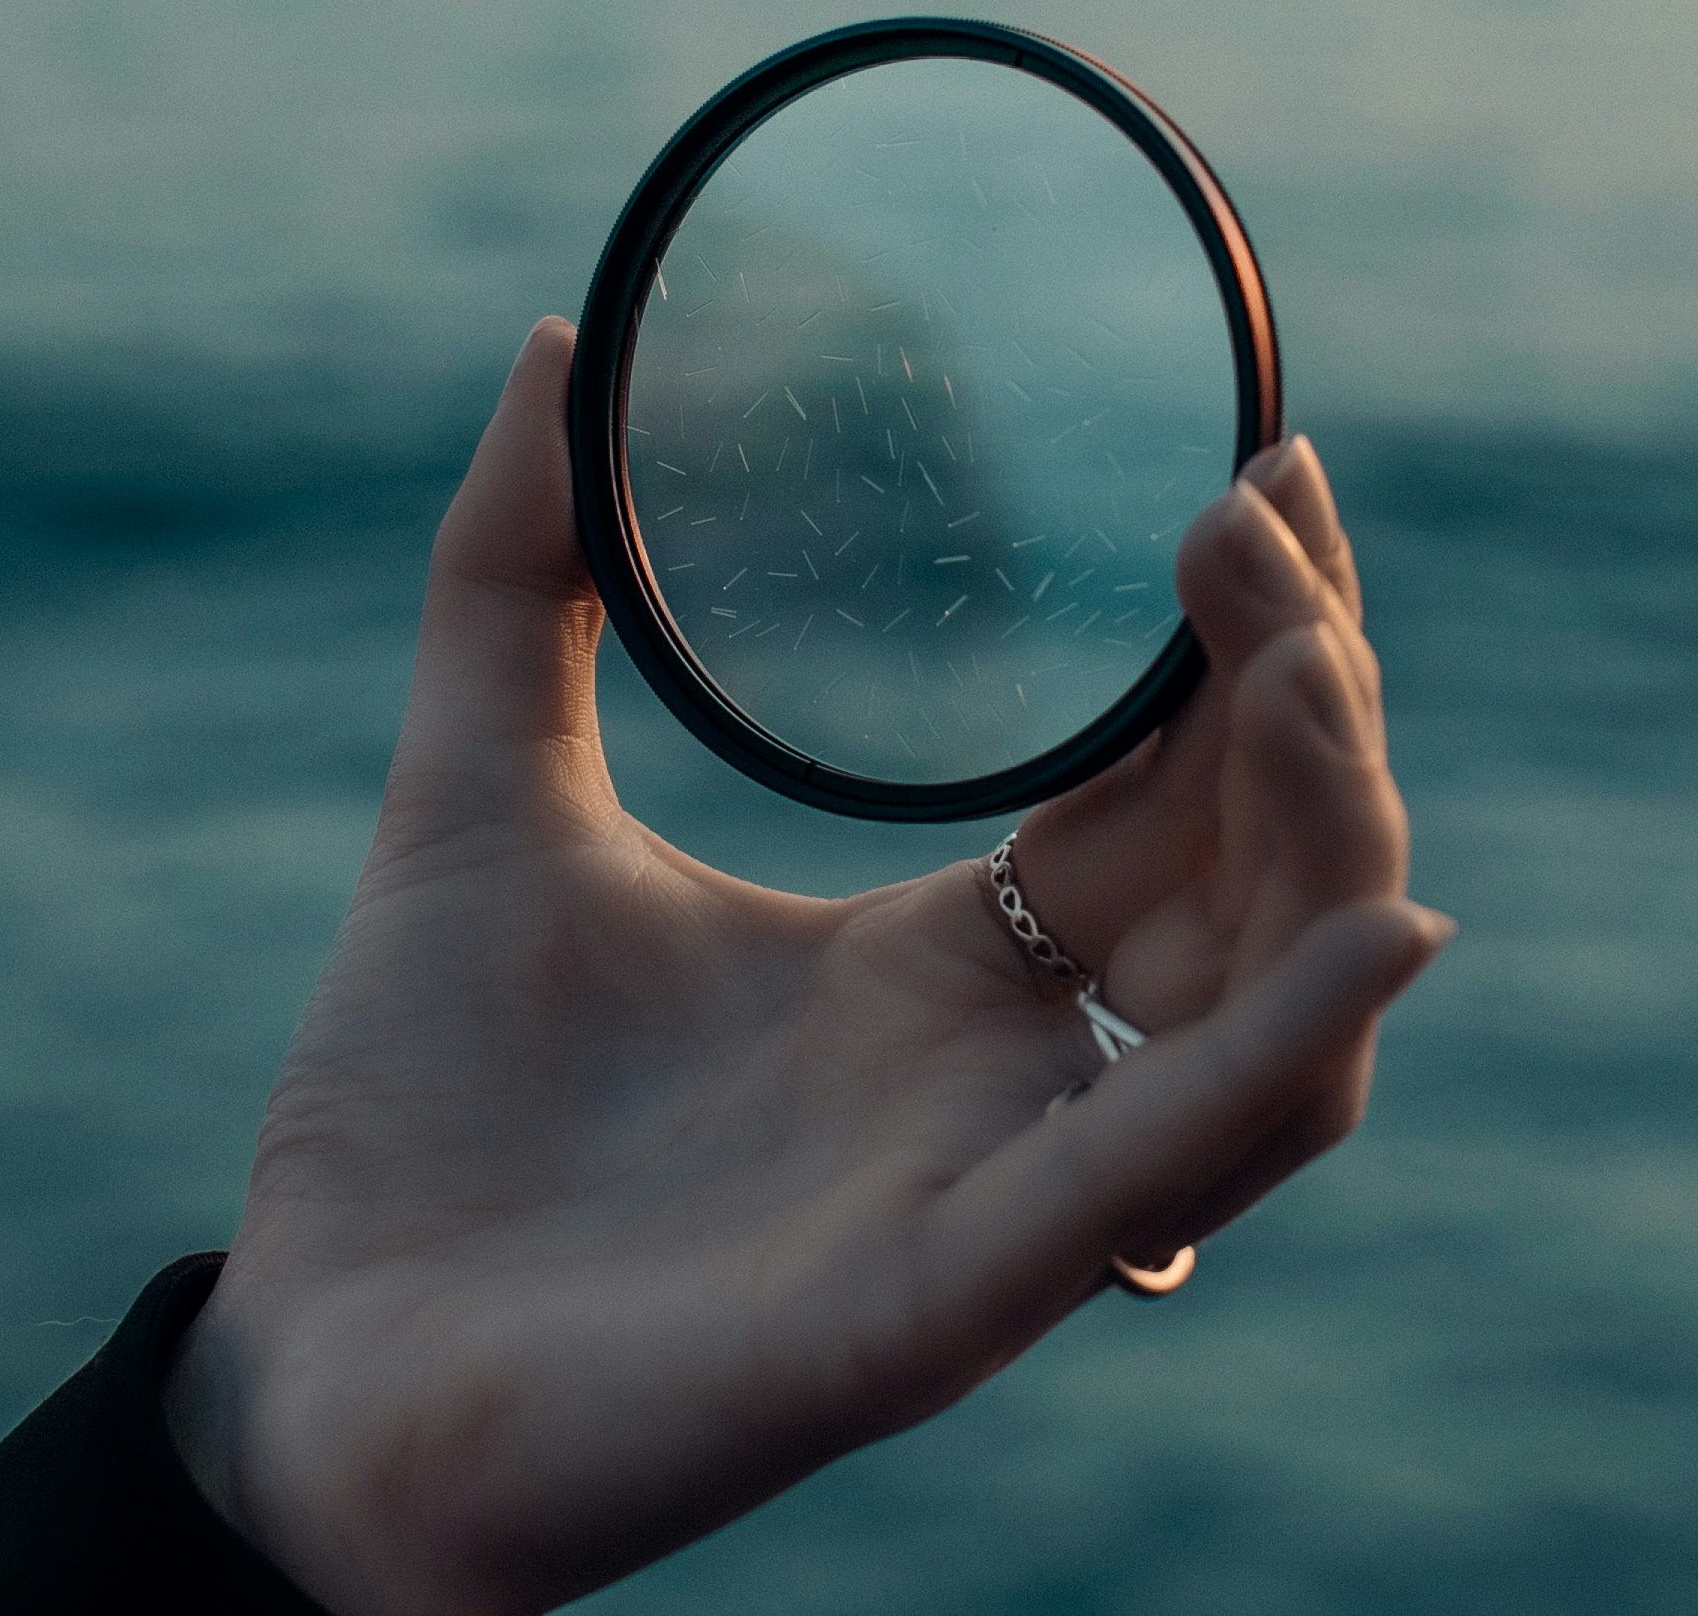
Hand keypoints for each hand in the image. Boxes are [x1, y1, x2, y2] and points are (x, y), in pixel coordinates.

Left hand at [165, 319, 1449, 1615]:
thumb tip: (565, 335)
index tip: (1250, 464)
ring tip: (1300, 659)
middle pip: (1265, 879)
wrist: (310, 1362)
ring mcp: (998, 1188)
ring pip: (1276, 1021)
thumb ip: (524, 573)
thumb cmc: (414, 1113)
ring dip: (1329, 833)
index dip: (1245, 636)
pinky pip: (1166, 1172)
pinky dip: (1292, 1050)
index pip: (1177, 786)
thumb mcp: (477, 790)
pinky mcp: (946, 1294)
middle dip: (1308, 691)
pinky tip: (1387, 918)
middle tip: (1250, 509)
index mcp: (941, 966)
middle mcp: (1011, 1072)